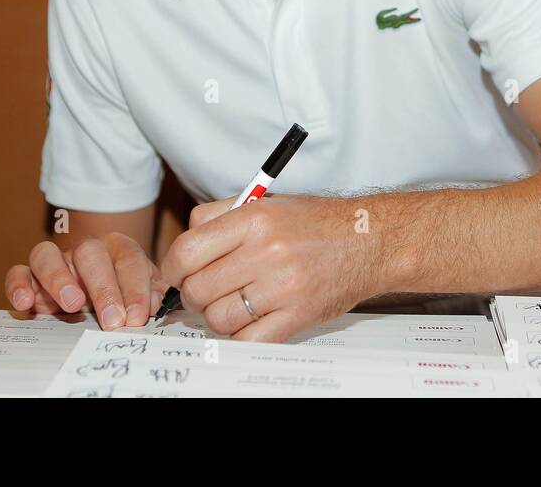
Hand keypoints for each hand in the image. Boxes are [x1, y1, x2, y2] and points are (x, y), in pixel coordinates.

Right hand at [4, 232, 169, 329]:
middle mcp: (84, 250)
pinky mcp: (29, 277)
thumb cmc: (123, 294)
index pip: (128, 258)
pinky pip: (18, 272)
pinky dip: (18, 284)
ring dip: (59, 278)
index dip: (135, 287)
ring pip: (47, 254)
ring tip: (72, 305)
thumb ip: (152, 295)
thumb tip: (156, 303)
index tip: (137, 317)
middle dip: (103, 288)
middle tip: (112, 320)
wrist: (97, 295)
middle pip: (90, 253)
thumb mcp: (142, 294)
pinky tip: (25, 304)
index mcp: (117, 249)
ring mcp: (56, 261)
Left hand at [159, 195, 380, 342]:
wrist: (368, 240)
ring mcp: (284, 286)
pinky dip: (241, 335)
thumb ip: (221, 216)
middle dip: (194, 295)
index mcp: (254, 219)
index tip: (177, 274)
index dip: (172, 268)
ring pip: (219, 318)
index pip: (187, 251)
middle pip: (199, 288)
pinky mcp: (298, 314)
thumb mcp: (267, 202)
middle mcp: (267, 251)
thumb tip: (183, 245)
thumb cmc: (316, 222)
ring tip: (230, 305)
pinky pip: (249, 339)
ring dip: (217, 317)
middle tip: (205, 292)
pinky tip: (250, 321)